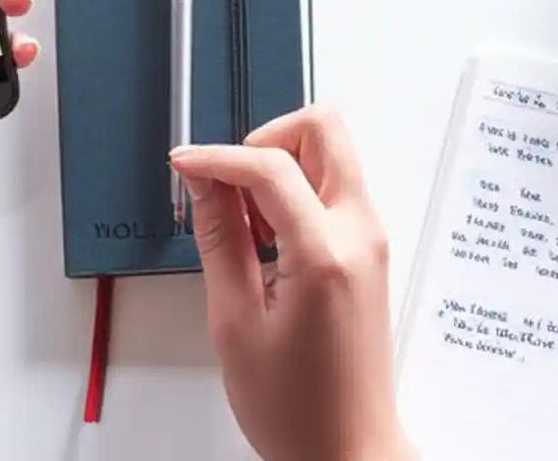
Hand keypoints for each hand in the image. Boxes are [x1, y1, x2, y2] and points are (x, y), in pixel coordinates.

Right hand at [169, 106, 414, 460]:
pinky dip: (296, 192)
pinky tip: (264, 240)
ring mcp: (371, 240)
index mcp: (327, 254)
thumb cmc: (297, 408)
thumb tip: (204, 184)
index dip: (218, 157)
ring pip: (331, 154)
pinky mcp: (368, 251)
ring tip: (243, 227)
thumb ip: (218, 240)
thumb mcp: (235, 322)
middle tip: (228, 184)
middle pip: (324, 129)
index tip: (185, 166)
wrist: (348, 449)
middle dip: (267, 139)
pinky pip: (334, 189)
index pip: (271, 166)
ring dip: (282, 167)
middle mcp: (361, 235)